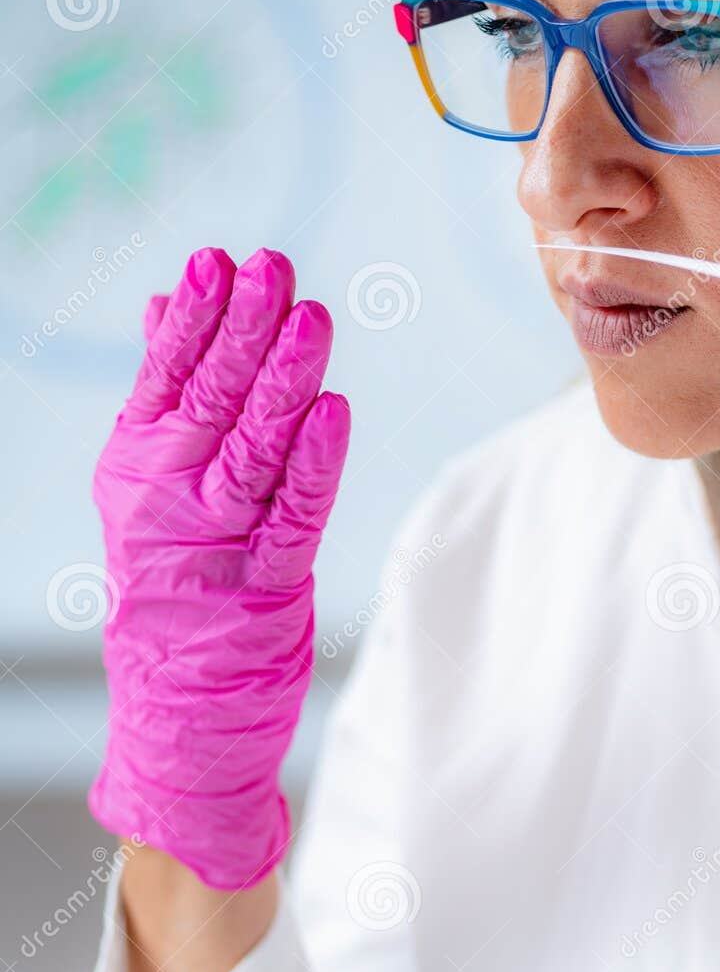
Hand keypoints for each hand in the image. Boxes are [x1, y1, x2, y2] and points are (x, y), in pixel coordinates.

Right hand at [89, 246, 349, 889]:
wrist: (172, 711)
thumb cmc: (172, 585)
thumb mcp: (146, 487)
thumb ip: (162, 392)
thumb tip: (163, 304)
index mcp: (135, 463)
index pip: (165, 373)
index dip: (197, 316)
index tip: (222, 260)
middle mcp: (167, 498)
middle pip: (213, 399)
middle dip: (246, 330)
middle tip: (276, 268)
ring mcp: (216, 544)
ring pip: (254, 449)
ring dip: (283, 381)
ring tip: (310, 318)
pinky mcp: (267, 588)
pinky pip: (293, 517)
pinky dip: (313, 466)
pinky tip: (332, 413)